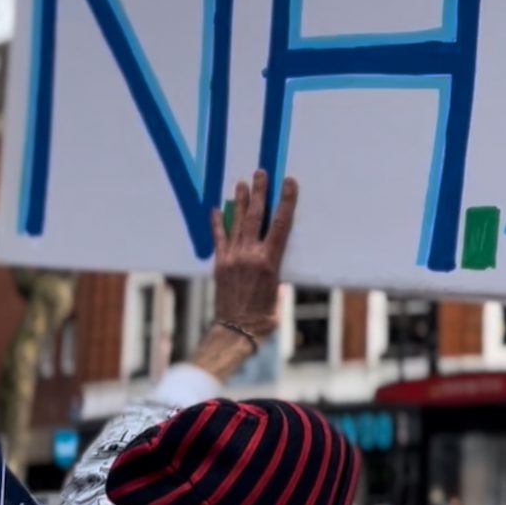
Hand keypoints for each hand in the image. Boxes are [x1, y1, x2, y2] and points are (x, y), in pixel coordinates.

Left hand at [213, 170, 297, 337]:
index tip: (289, 182)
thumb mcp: (279, 294)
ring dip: (240, 201)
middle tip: (260, 173)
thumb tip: (276, 260)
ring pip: (237, 223)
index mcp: (269, 263)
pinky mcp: (219, 264)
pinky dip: (218, 222)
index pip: (280, 224)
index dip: (285, 201)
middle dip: (259, 192)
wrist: (235, 332)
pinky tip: (217, 208)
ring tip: (241, 182)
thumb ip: (278, 273)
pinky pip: (218, 238)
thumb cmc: (264, 319)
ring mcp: (232, 258)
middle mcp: (250, 256)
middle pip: (256, 217)